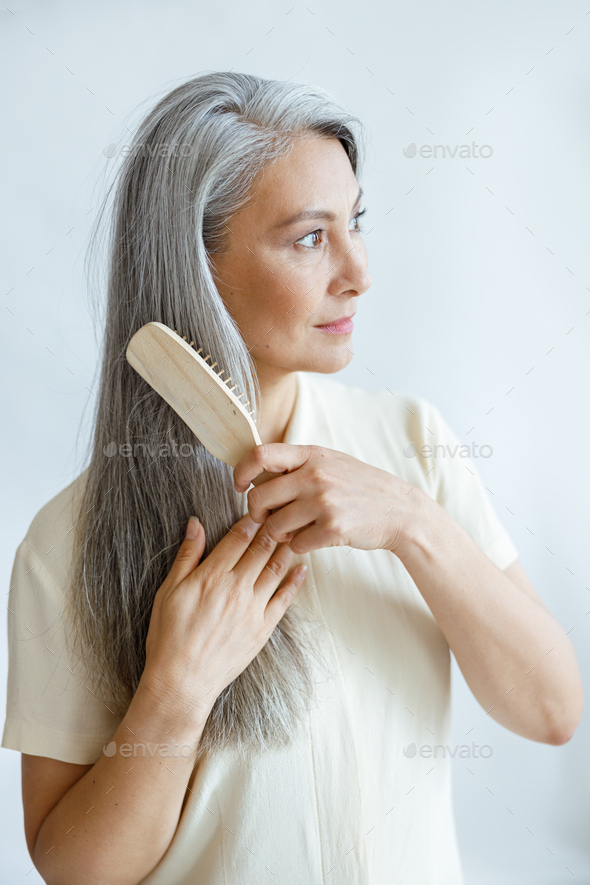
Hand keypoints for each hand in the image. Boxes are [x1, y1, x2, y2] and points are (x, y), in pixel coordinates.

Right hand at [140, 513, 306, 734]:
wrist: (182, 681)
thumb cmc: (169, 636)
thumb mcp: (169, 590)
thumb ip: (187, 555)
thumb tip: (196, 523)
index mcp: (212, 575)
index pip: (239, 537)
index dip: (252, 518)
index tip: (260, 506)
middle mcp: (237, 587)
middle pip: (262, 548)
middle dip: (275, 526)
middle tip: (285, 510)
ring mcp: (253, 608)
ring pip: (277, 569)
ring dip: (288, 547)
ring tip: (298, 532)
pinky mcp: (263, 628)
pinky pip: (285, 599)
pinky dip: (296, 581)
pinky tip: (302, 568)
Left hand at [233, 443, 427, 555]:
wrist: (399, 510)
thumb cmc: (360, 487)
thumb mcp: (330, 462)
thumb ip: (297, 465)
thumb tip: (255, 476)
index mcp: (310, 455)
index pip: (260, 455)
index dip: (241, 472)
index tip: (240, 485)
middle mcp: (314, 475)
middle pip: (258, 497)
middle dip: (256, 513)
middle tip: (267, 517)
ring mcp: (323, 502)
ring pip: (273, 526)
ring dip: (278, 533)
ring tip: (295, 529)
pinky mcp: (332, 528)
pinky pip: (295, 544)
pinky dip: (299, 546)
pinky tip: (313, 538)